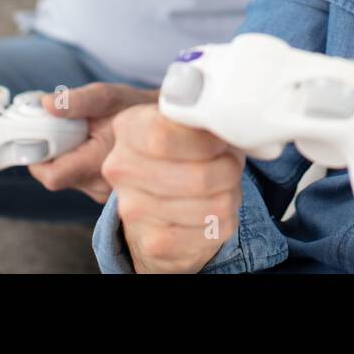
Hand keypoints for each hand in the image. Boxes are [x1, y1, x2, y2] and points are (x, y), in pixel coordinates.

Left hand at [26, 82, 157, 203]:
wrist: (168, 126)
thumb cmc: (138, 109)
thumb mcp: (109, 97)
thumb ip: (77, 101)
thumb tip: (45, 104)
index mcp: (100, 166)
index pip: (51, 176)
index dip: (37, 157)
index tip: (40, 133)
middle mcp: (101, 187)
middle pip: (56, 175)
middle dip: (52, 151)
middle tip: (64, 126)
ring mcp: (103, 193)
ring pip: (66, 177)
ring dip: (65, 155)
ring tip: (83, 132)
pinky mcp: (104, 191)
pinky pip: (78, 178)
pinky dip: (76, 159)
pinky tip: (90, 143)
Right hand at [101, 104, 244, 273]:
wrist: (157, 201)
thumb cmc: (185, 149)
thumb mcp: (187, 119)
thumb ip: (199, 110)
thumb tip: (223, 116)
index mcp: (128, 128)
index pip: (164, 137)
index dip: (205, 140)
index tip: (219, 140)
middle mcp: (122, 170)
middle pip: (199, 177)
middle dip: (229, 169)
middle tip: (229, 163)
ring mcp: (134, 210)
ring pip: (215, 205)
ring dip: (231, 194)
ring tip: (221, 184)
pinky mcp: (155, 243)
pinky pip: (214, 230)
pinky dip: (225, 219)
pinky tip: (211, 208)